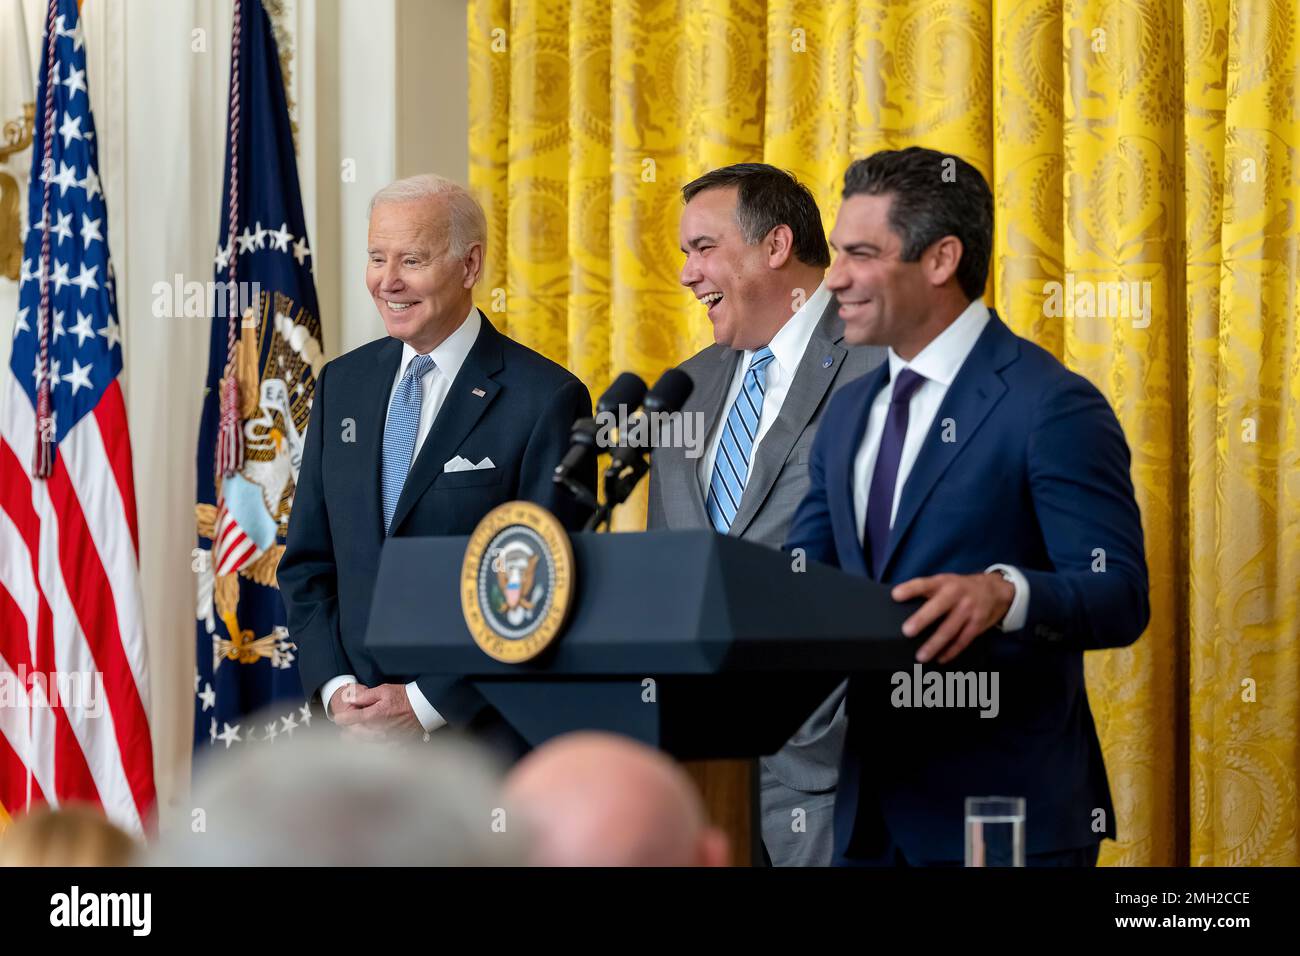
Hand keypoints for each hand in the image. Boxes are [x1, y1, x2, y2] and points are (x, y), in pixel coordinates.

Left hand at [331, 683, 423, 740]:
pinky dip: (371, 748)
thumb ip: (364, 696)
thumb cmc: (404, 697)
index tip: (338, 718)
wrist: (424, 707)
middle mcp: (379, 730)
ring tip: (351, 736)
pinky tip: (369, 744)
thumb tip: (348, 698)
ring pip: (363, 745)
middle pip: (354, 735)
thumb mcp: (384, 690)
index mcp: (374, 715)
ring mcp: (387, 740)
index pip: (349, 720)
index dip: (341, 718)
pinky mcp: (394, 746)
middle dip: (347, 731)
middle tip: (344, 728)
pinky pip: (378, 751)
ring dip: (355, 741)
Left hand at [892, 572, 1014, 664]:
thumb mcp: (944, 582)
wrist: (994, 589)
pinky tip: (940, 658)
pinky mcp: (977, 624)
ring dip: (934, 644)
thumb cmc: (960, 588)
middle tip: (907, 631)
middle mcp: (956, 594)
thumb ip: (926, 591)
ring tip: (921, 656)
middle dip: (922, 619)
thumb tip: (898, 602)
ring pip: (950, 629)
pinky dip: (951, 651)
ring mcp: (968, 609)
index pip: (924, 584)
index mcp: (943, 582)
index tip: (896, 595)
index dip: (910, 589)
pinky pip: (963, 640)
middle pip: (938, 607)